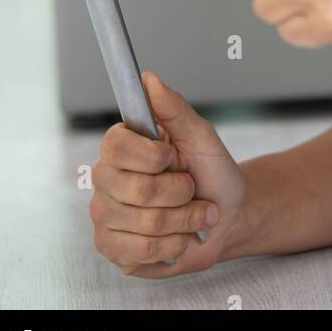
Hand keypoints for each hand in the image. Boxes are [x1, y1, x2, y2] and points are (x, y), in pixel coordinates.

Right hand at [90, 71, 253, 277]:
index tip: (172, 157)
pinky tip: (178, 237)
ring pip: (145, 224)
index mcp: (123, 146)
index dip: (152, 157)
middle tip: (191, 189)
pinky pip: (141, 251)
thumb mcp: (202, 137)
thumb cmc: (213, 174)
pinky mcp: (112, 248)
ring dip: (183, 220)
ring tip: (191, 214)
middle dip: (180, 193)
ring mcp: (105, 215)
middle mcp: (106, 179)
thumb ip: (175, 109)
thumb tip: (149, 79)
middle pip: (137, 190)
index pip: (115, 146)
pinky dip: (174, 245)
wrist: (227, 218)